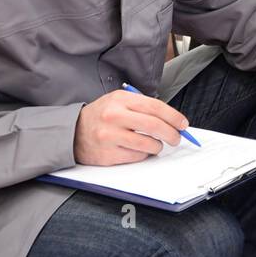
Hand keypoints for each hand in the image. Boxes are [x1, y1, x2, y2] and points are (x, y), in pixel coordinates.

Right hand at [74, 90, 188, 165]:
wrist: (72, 132)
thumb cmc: (101, 116)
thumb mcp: (118, 101)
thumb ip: (143, 107)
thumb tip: (172, 120)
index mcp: (120, 99)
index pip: (155, 107)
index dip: (173, 117)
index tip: (183, 124)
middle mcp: (114, 116)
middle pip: (154, 126)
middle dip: (172, 134)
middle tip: (177, 138)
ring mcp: (110, 136)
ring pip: (148, 144)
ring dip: (157, 146)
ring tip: (155, 144)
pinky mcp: (107, 154)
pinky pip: (136, 156)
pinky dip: (143, 154)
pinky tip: (139, 149)